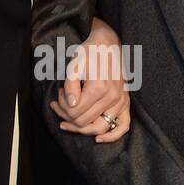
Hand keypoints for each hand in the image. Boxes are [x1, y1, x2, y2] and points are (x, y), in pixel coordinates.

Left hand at [50, 16, 131, 142]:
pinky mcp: (125, 103)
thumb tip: (70, 105)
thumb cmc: (89, 53)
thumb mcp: (74, 65)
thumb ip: (70, 86)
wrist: (108, 45)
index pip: (75, 113)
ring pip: (98, 128)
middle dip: (67, 116)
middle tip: (58, 104)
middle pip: (84, 122)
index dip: (61, 107)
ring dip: (81, 128)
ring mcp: (120, 102)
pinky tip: (98, 139)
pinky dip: (111, 136)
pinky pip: (123, 127)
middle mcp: (112, 98)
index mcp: (99, 88)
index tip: (58, 95)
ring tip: (68, 120)